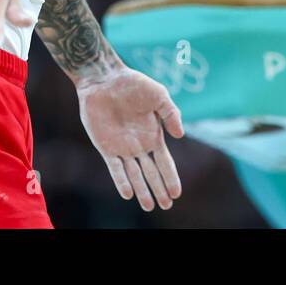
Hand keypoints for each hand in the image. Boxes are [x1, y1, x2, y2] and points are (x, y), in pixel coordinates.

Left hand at [77, 66, 184, 210]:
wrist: (105, 78)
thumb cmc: (133, 83)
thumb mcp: (159, 95)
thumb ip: (171, 114)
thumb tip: (180, 136)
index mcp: (154, 135)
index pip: (164, 162)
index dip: (171, 177)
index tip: (177, 194)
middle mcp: (139, 145)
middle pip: (151, 173)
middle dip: (159, 189)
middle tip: (166, 206)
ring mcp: (121, 147)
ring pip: (134, 175)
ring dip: (142, 190)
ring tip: (149, 206)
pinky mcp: (105, 146)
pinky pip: (114, 168)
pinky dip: (121, 180)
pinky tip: (128, 194)